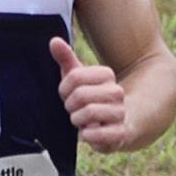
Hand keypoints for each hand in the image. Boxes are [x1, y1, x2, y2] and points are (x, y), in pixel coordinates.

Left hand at [50, 36, 129, 151]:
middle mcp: (117, 92)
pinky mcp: (121, 134)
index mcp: (106, 75)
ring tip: (80, 120)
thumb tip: (54, 41)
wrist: (112, 124)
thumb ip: (66, 59)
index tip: (66, 94)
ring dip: (77, 119)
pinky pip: (101, 134)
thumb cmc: (89, 98)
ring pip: (90, 112)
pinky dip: (88, 135)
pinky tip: (87, 132)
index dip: (64, 88)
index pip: (74, 76)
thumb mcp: (77, 78)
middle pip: (81, 95)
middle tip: (73, 109)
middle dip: (70, 105)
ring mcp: (121, 113)